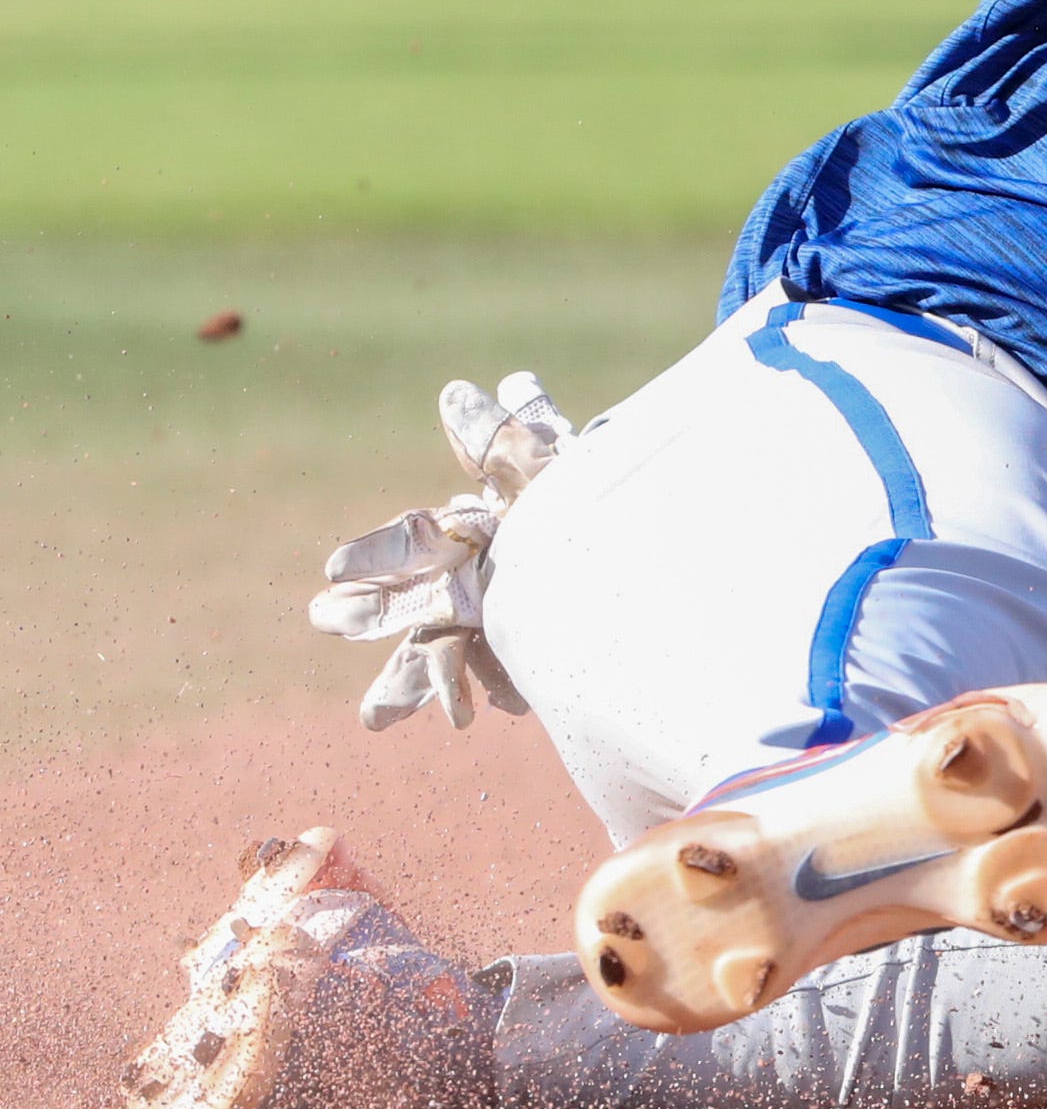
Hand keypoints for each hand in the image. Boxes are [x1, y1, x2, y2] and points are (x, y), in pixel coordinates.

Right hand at [309, 371, 570, 733]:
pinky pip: (489, 673)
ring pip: (441, 644)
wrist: (660, 564)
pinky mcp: (525, 650)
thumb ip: (507, 443)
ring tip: (375, 716)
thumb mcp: (559, 477)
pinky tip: (468, 710)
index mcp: (485, 527)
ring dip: (411, 674)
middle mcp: (484, 570)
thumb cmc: (604, 513)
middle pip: (418, 595)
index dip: (381, 554)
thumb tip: (457, 393)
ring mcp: (501, 614)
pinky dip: (473, 688)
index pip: (421, 538)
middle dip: (371, 612)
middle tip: (324, 622)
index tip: (336, 573)